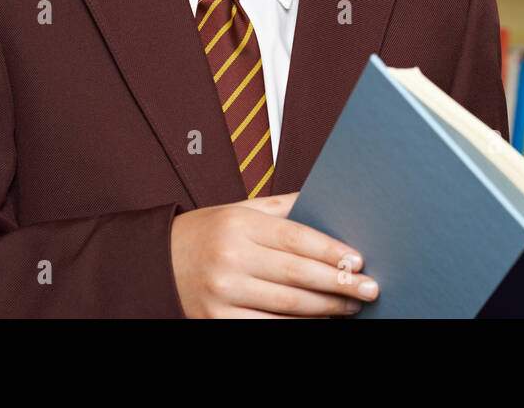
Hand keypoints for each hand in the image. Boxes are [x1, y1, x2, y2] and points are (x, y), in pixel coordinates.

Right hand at [170, 192, 379, 317]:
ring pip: (286, 305)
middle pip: (297, 275)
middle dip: (338, 284)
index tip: (358, 260)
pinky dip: (296, 325)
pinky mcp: (216, 320)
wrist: (154, 264)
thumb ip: (283, 207)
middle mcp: (230, 258)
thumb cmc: (207, 233)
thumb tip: (327, 199)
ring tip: (351, 307)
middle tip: (369, 289)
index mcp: (239, 224)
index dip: (331, 251)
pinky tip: (318, 321)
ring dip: (324, 309)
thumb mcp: (240, 209)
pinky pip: (265, 326)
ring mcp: (222, 293)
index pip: (296, 238)